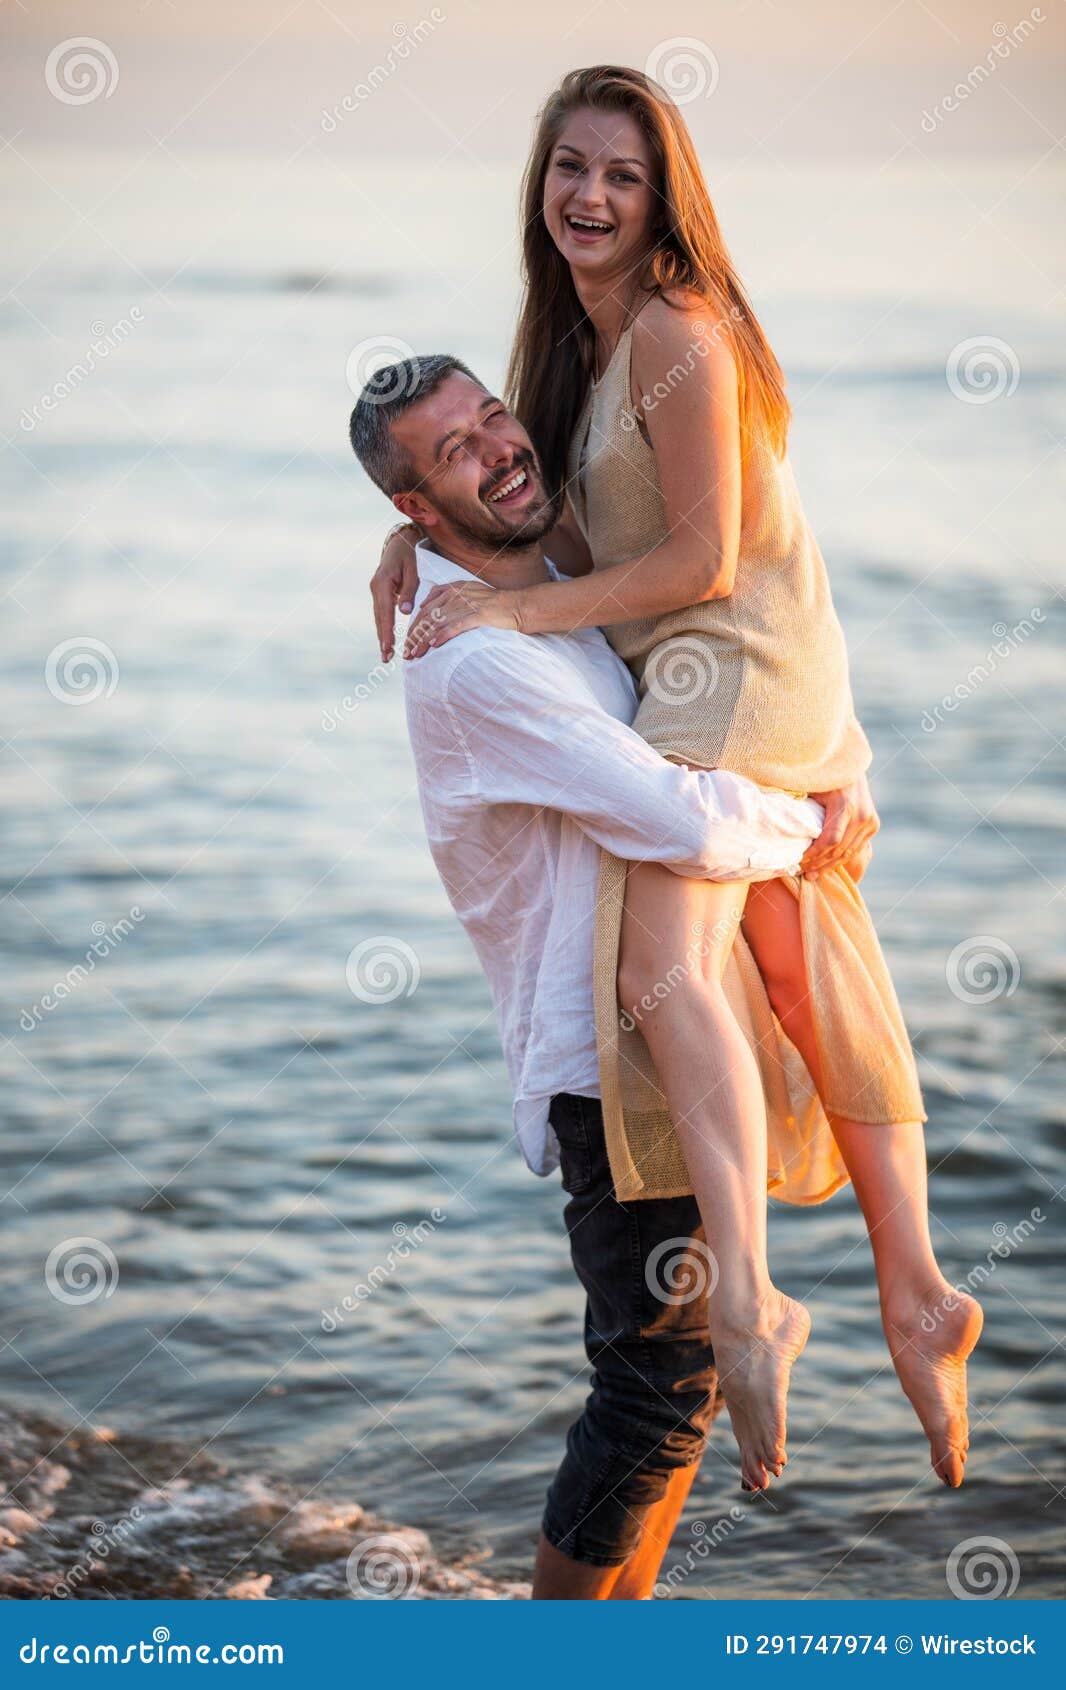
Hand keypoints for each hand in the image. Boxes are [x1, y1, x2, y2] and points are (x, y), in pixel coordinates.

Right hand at [370, 524, 420, 661]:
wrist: (399, 542)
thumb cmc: (408, 555)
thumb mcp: (412, 570)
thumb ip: (409, 591)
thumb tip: (404, 612)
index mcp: (383, 583)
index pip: (385, 612)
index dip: (386, 631)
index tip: (388, 647)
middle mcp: (376, 588)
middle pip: (379, 618)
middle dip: (382, 639)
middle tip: (385, 658)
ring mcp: (376, 591)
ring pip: (379, 617)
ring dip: (382, 635)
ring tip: (386, 654)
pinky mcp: (379, 593)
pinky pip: (381, 612)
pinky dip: (384, 626)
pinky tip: (386, 639)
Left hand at [403, 581, 520, 658]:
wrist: (518, 606)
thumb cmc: (494, 604)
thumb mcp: (468, 592)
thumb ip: (446, 595)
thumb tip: (424, 604)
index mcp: (452, 590)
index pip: (426, 609)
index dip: (414, 626)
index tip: (408, 641)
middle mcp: (457, 595)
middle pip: (428, 617)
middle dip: (415, 636)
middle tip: (407, 653)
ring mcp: (467, 604)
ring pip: (439, 623)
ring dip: (425, 640)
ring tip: (416, 654)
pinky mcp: (478, 615)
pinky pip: (456, 625)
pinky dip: (443, 635)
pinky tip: (434, 645)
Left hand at [800, 772, 878, 880]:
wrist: (851, 765)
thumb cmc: (824, 775)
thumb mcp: (812, 788)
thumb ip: (803, 809)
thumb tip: (783, 831)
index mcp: (846, 805)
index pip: (831, 840)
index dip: (814, 854)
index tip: (799, 861)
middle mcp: (862, 815)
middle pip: (840, 850)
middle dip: (820, 864)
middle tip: (803, 874)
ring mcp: (870, 821)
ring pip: (849, 853)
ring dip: (829, 865)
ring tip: (812, 874)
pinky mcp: (873, 824)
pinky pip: (856, 848)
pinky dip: (841, 858)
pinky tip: (826, 865)